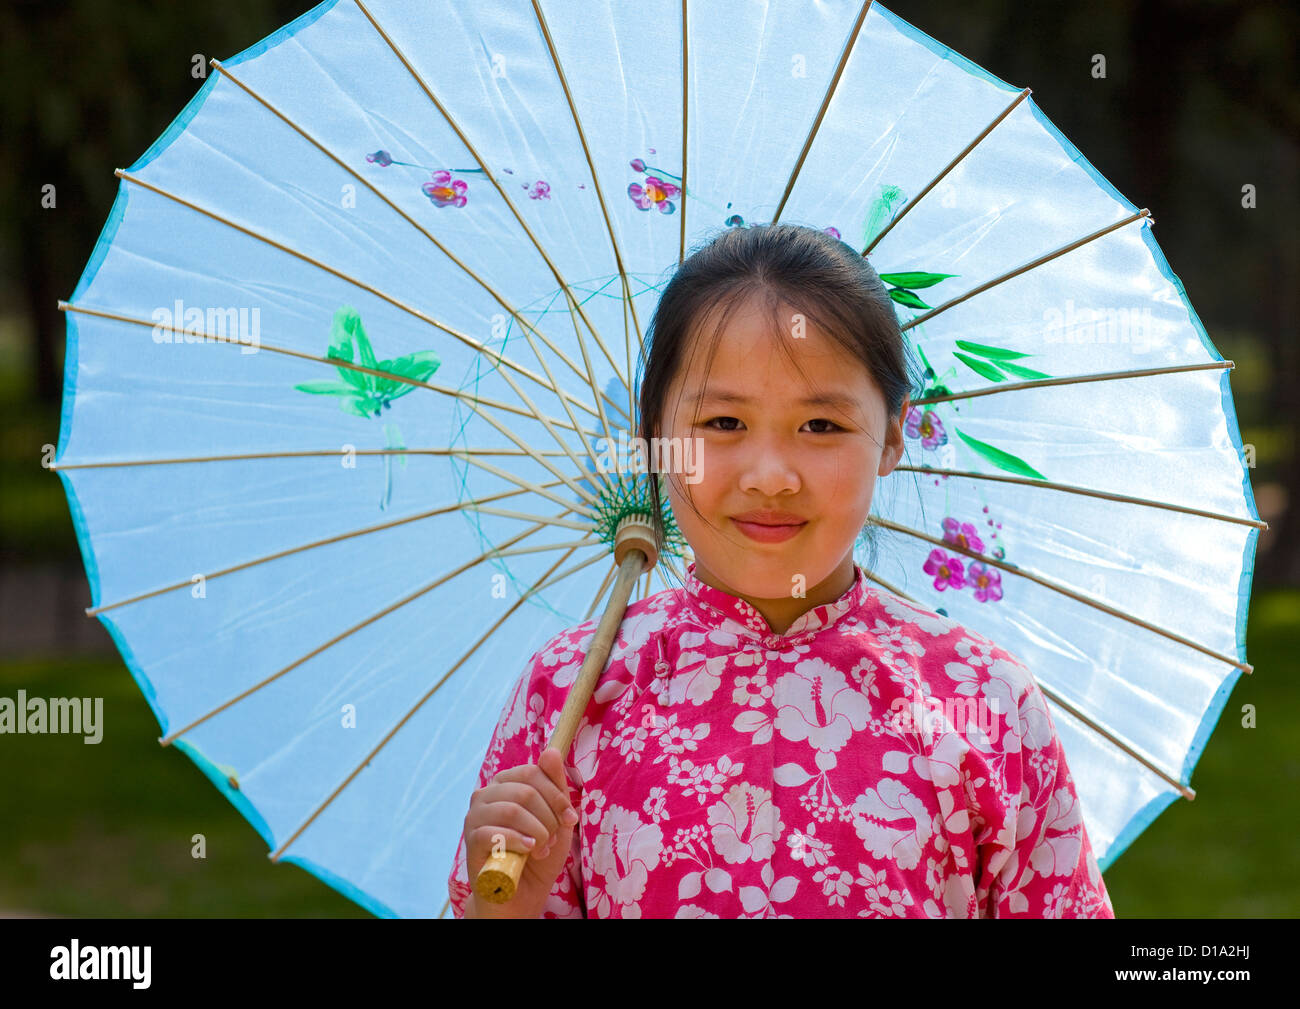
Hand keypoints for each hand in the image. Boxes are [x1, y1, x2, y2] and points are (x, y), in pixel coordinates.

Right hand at [462, 747, 578, 917]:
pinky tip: (529, 851)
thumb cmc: (539, 853)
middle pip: (525, 790)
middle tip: (553, 839)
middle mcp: (486, 794)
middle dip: (548, 817)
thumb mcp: (556, 818)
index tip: (570, 819)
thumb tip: (551, 751)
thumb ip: (555, 786)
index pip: (533, 772)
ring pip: (513, 809)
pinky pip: (497, 832)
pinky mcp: (471, 839)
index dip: (556, 795)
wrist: (520, 893)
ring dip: (537, 831)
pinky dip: (520, 842)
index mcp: (506, 783)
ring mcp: (475, 816)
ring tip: (542, 848)